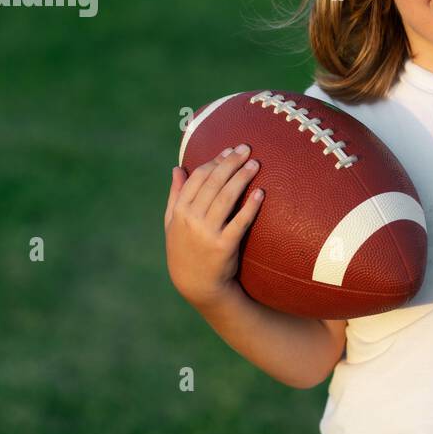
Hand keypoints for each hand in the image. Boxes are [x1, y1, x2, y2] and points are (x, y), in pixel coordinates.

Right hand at [164, 145, 263, 311]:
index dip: (215, 161)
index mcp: (179, 210)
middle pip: (214, 183)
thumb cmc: (184, 249)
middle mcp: (191, 219)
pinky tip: (260, 193)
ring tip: (255, 164)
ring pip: (226, 198)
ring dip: (242, 178)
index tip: (229, 150)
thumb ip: (176, 195)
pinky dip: (250, 206)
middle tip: (246, 149)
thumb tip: (177, 168)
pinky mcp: (224, 246)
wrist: (195, 283)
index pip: (198, 178)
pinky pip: (239, 222)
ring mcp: (207, 233)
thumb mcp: (172, 223)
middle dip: (231, 163)